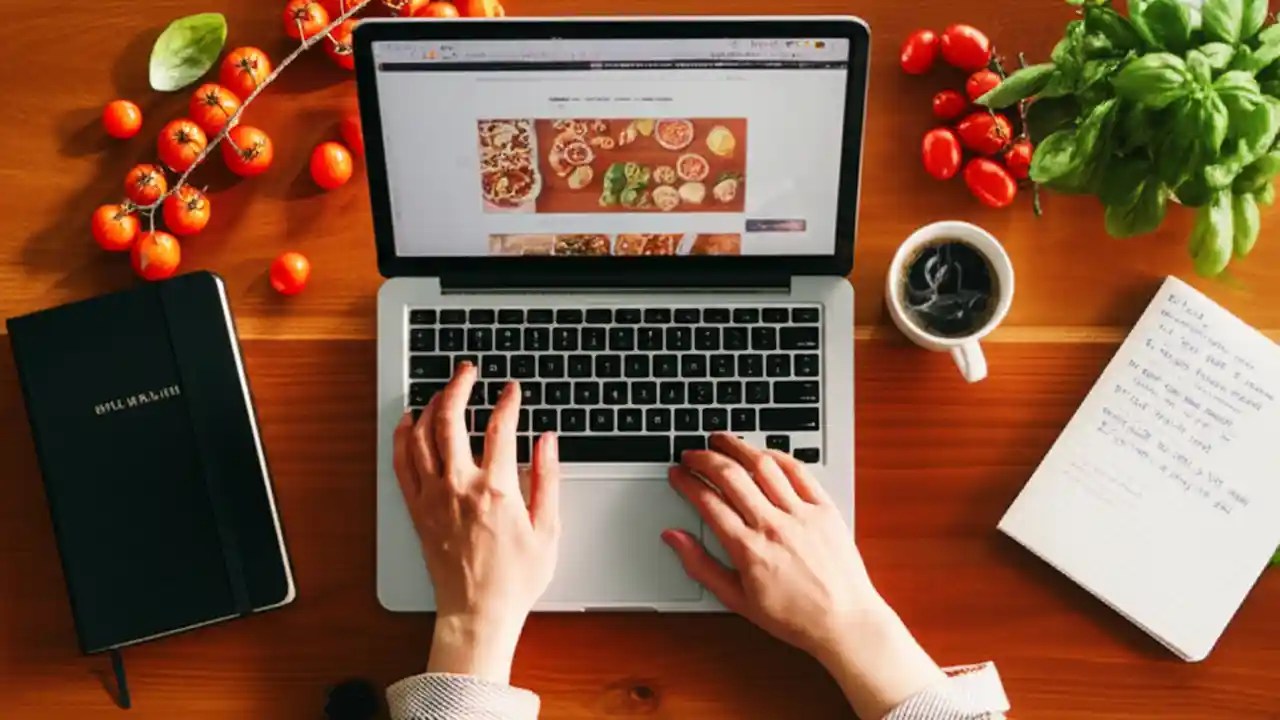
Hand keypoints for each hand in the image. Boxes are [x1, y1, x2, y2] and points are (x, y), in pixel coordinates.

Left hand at [393, 363, 560, 681]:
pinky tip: (408, 421)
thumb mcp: (548, 529)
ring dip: (431, 405)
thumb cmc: (514, 579)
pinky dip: (402, 437)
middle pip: (452, 419)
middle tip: (468, 371)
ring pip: (423, 436)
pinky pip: (402, 464)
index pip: (500, 428)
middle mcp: (460, 487)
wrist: (477, 613)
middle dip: (460, 386)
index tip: (512, 390)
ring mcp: (433, 497)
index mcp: (497, 490)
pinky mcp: (417, 510)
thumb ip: (548, 479)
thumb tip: (548, 441)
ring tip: (442, 390)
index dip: (507, 401)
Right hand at [664, 434, 944, 718]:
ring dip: (738, 447)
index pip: (708, 502)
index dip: (686, 482)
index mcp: (748, 550)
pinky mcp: (825, 509)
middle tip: (692, 453)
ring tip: (721, 440)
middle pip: (731, 476)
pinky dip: (777, 456)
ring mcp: (801, 514)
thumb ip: (700, 566)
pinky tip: (762, 453)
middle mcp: (773, 526)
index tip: (677, 474)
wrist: (845, 622)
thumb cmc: (793, 616)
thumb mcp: (736, 599)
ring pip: (763, 466)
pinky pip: (798, 472)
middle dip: (704, 458)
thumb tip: (673, 537)